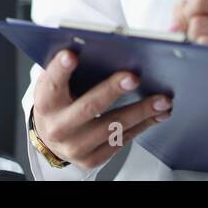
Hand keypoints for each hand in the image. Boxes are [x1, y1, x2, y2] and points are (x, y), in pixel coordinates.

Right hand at [30, 49, 171, 170]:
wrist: (52, 137)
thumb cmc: (59, 101)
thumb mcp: (55, 84)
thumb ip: (69, 69)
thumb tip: (100, 48)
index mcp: (45, 102)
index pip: (52, 82)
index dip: (61, 69)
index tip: (72, 54)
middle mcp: (57, 126)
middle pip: (88, 107)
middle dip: (112, 91)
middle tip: (133, 78)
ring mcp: (75, 146)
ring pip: (112, 126)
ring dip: (140, 112)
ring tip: (162, 100)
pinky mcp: (91, 159)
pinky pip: (121, 140)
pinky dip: (142, 125)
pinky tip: (157, 115)